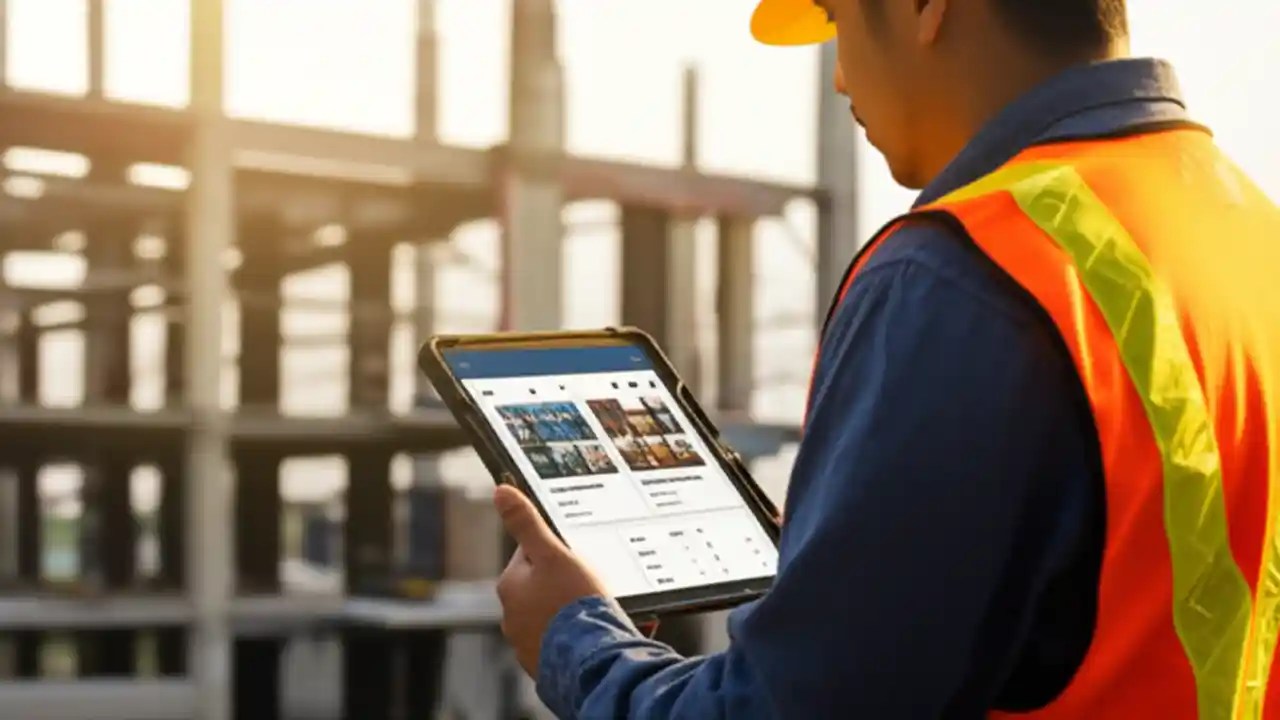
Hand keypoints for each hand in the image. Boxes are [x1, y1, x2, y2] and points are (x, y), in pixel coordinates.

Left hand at [494, 485, 609, 676]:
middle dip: (562, 586)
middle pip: (539, 588)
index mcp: (510, 585)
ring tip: (592, 615)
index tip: (576, 560)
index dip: (556, 553)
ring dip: (566, 614)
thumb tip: (500, 492)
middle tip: (589, 589)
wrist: (592, 660)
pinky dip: (571, 640)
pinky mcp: (543, 666)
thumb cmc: (574, 604)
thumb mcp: (554, 554)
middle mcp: (510, 616)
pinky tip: (589, 638)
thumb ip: (527, 524)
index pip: (529, 556)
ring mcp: (525, 644)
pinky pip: (558, 645)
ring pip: (549, 617)